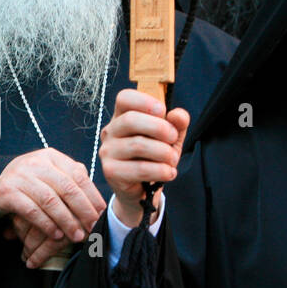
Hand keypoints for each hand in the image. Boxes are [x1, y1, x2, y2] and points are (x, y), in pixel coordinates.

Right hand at [0, 147, 105, 268]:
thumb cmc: (32, 182)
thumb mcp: (51, 174)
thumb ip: (72, 180)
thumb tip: (99, 203)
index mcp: (51, 157)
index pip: (78, 176)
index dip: (92, 196)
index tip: (102, 214)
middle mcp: (36, 163)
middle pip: (66, 188)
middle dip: (83, 210)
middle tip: (92, 227)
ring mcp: (20, 176)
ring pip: (50, 200)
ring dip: (66, 220)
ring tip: (76, 235)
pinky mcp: (7, 192)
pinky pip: (31, 210)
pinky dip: (46, 224)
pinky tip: (56, 234)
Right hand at [99, 89, 188, 228]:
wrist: (143, 190)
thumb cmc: (154, 158)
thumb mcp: (169, 138)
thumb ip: (176, 124)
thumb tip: (178, 115)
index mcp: (122, 116)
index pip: (124, 98)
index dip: (144, 101)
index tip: (163, 111)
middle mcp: (110, 132)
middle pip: (131, 120)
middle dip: (159, 128)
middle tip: (173, 138)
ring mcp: (108, 151)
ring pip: (138, 145)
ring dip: (164, 153)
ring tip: (173, 160)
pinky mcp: (111, 171)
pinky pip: (139, 168)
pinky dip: (160, 171)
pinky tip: (169, 173)